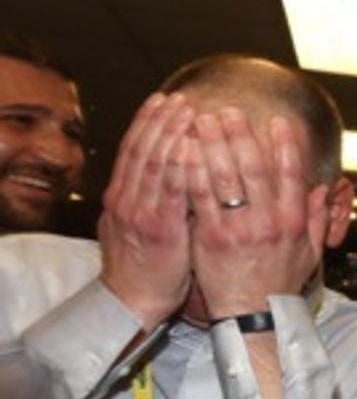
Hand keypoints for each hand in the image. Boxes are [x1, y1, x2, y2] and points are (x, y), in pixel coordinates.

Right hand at [98, 93, 197, 325]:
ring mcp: (141, 214)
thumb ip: (153, 198)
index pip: (135, 150)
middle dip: (161, 121)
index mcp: (124, 197)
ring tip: (187, 110)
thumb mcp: (139, 225)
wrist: (133, 301)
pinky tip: (190, 146)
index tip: (164, 99)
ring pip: (154, 164)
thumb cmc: (146, 266)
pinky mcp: (159, 230)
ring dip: (171, 134)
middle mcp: (128, 200)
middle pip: (143, 150)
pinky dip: (178, 166)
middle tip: (179, 97)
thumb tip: (173, 171)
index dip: (148, 122)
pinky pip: (170, 192)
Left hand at [187, 110, 323, 317]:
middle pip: (253, 168)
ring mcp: (238, 229)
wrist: (252, 316)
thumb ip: (315, 219)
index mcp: (293, 221)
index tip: (277, 121)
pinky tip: (183, 151)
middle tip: (227, 110)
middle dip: (240, 135)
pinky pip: (199, 198)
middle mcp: (267, 221)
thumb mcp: (309, 252)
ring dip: (212, 145)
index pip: (290, 174)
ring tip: (201, 120)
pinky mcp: (211, 238)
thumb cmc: (279, 283)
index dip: (285, 145)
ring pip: (224, 178)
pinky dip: (192, 172)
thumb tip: (320, 189)